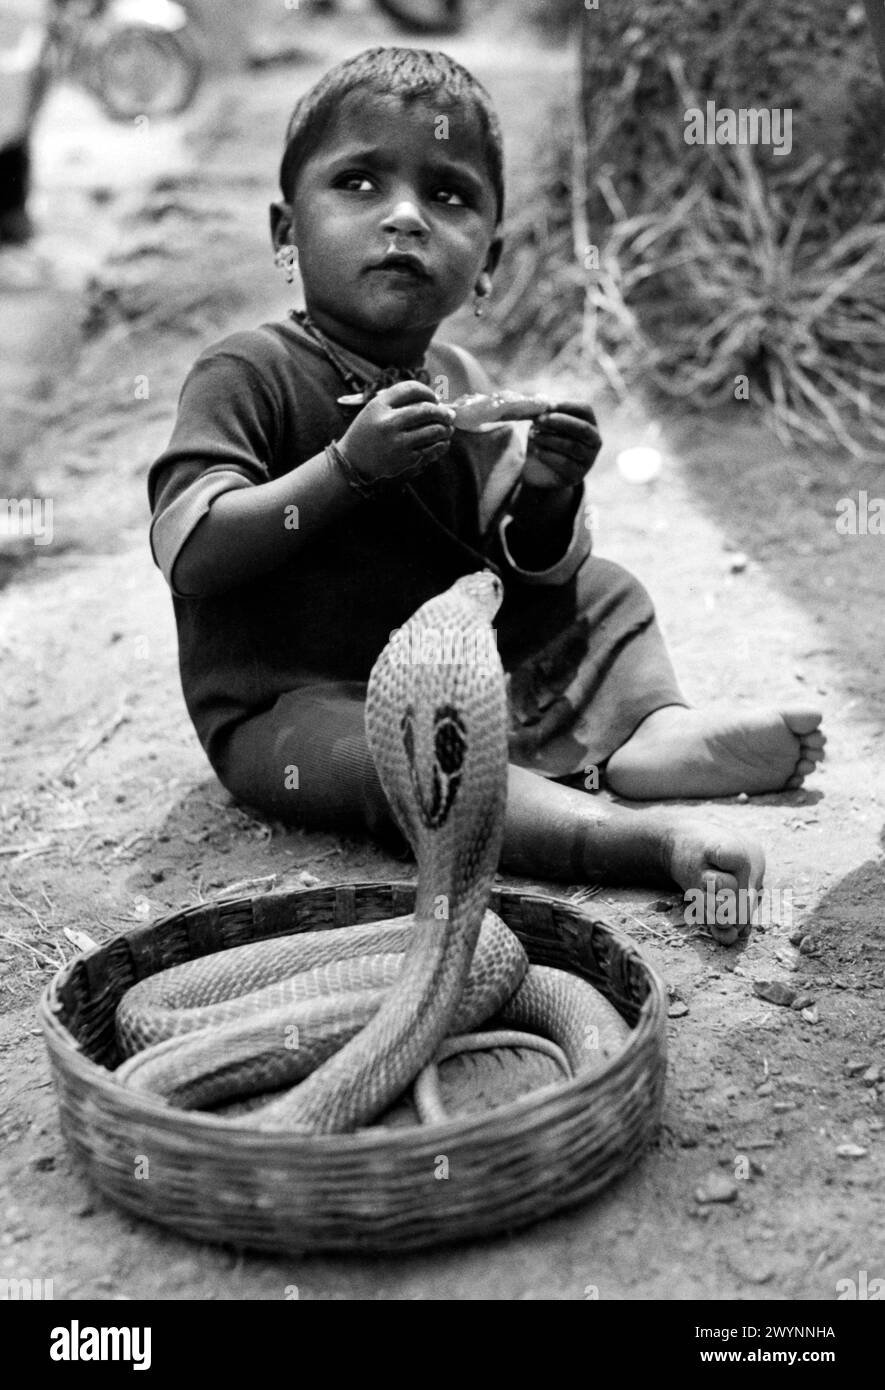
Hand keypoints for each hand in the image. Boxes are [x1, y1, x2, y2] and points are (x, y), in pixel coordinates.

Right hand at [338, 381, 454, 483]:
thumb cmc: (368, 433)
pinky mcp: (405, 460)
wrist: (352, 463)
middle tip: (449, 415)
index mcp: (379, 405)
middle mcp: (388, 422)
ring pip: (433, 430)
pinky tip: (442, 443)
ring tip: (448, 429)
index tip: (435, 398)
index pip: (411, 389)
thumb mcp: (374, 410)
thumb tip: (436, 401)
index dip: (428, 392)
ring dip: (446, 429)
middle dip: (442, 412)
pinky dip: (441, 445)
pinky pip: (431, 449)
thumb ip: (399, 402)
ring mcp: (397, 442)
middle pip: (426, 410)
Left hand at [522, 401, 600, 489]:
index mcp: (589, 422)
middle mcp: (594, 440)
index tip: (547, 405)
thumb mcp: (544, 423)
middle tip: (539, 420)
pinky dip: (548, 455)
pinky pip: (565, 463)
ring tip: (533, 436)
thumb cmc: (546, 440)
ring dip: (549, 439)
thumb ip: (545, 412)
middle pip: (582, 428)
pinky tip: (536, 450)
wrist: (541, 471)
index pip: (585, 409)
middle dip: (559, 422)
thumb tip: (539, 399)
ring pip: (572, 446)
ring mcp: (589, 459)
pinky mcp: (578, 475)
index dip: (567, 405)